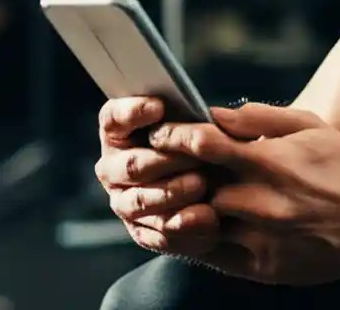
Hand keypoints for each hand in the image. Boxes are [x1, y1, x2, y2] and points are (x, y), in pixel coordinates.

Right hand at [96, 97, 216, 254]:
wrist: (225, 190)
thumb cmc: (208, 145)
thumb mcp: (205, 125)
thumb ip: (197, 119)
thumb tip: (209, 118)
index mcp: (121, 133)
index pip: (114, 118)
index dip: (132, 111)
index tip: (159, 106)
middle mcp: (114, 168)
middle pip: (131, 164)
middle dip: (164, 160)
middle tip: (196, 155)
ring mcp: (124, 202)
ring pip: (139, 201)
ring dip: (171, 193)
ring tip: (201, 184)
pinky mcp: (142, 232)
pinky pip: (156, 234)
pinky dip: (183, 226)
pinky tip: (207, 217)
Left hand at [145, 104, 339, 285]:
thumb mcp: (308, 126)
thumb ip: (260, 117)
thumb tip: (216, 112)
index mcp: (268, 162)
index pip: (203, 144)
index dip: (173, 137)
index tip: (160, 133)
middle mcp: (259, 202)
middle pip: (190, 187)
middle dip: (166, 174)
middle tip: (146, 164)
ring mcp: (258, 238)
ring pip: (193, 226)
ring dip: (172, 209)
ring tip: (159, 196)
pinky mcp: (261, 267)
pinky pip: (210, 256)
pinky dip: (189, 240)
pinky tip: (183, 225)